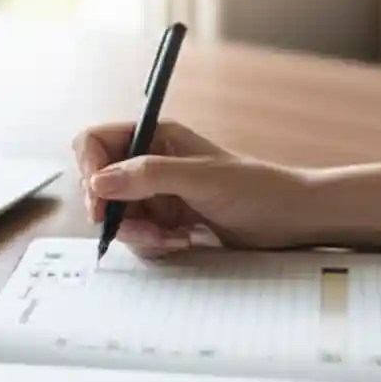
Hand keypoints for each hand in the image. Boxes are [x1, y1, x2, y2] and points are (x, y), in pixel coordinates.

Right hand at [73, 121, 315, 256]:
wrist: (291, 219)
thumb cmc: (257, 188)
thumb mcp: (200, 178)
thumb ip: (148, 176)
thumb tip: (99, 182)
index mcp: (154, 137)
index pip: (96, 142)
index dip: (89, 168)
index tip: (99, 199)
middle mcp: (150, 163)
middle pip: (100, 185)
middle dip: (115, 211)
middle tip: (140, 229)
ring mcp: (156, 194)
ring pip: (117, 216)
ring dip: (139, 233)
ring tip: (173, 238)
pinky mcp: (165, 222)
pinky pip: (138, 236)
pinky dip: (154, 244)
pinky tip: (183, 241)